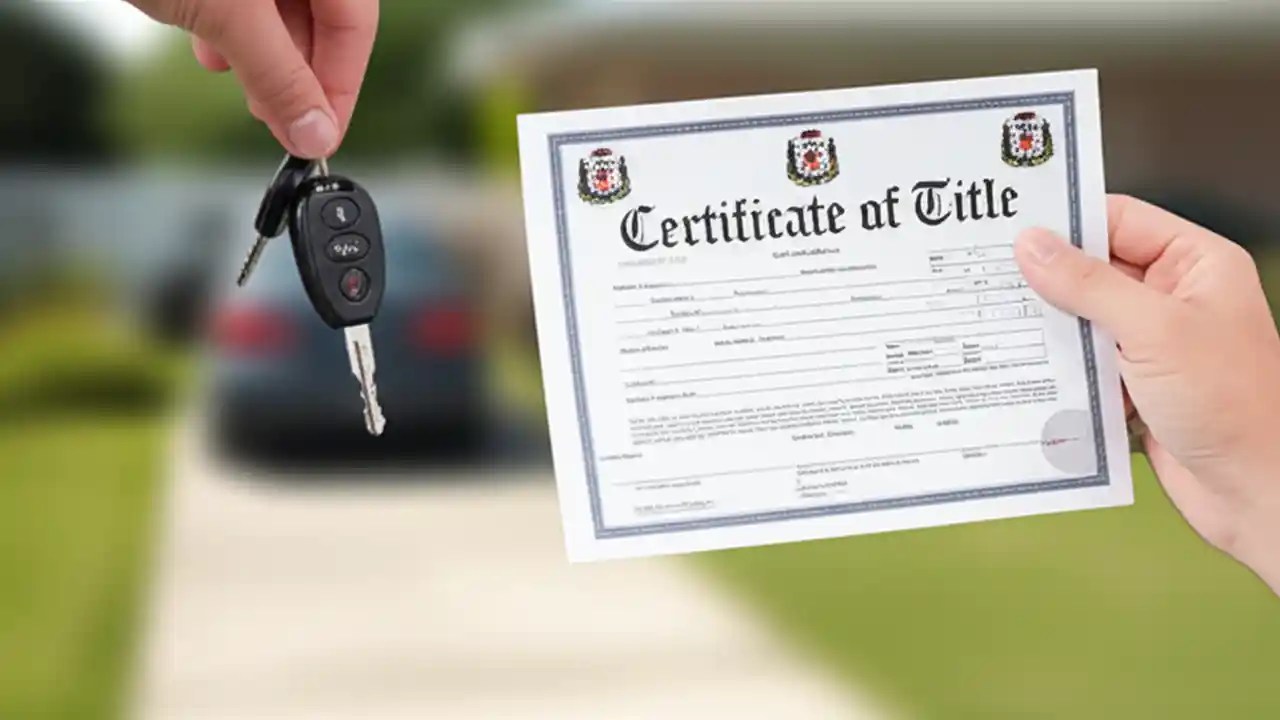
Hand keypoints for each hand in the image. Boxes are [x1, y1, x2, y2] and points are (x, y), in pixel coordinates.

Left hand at [126, 0, 378, 157]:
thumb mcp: (229, 16)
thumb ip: (279, 78)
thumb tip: (313, 130)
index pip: (355, 25)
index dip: (340, 86)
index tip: (320, 133)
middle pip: (323, 17)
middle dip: (300, 75)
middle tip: (282, 121)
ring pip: (283, 9)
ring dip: (266, 58)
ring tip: (245, 92)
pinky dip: (235, 29)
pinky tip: (212, 51)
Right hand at [1014, 195, 1279, 592]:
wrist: (1253, 490)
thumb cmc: (1229, 404)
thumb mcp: (1155, 330)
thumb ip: (1089, 284)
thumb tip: (1032, 244)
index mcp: (1196, 264)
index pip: (1120, 220)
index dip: (1068, 223)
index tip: (1011, 230)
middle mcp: (1174, 297)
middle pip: (1095, 269)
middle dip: (1047, 278)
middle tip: (988, 276)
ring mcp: (1153, 342)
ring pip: (1083, 318)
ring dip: (1048, 327)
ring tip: (994, 322)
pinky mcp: (1133, 384)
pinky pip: (1083, 362)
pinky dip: (1057, 367)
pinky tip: (1021, 368)